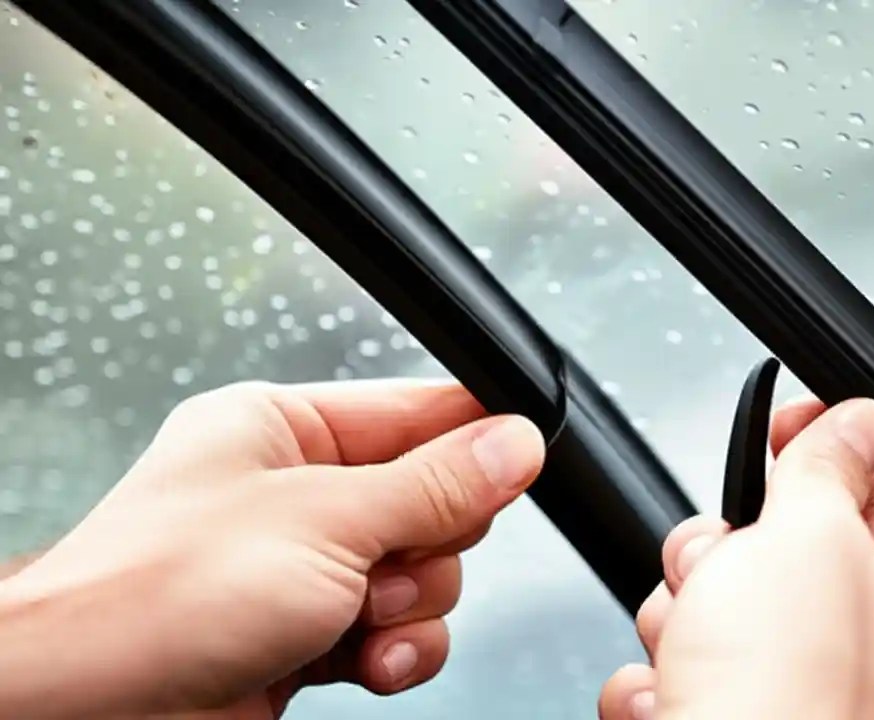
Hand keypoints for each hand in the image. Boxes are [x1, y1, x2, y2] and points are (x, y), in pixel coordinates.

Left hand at [0, 379, 544, 719]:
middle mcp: (293, 494)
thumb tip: (516, 444)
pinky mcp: (306, 636)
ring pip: (422, 576)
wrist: (88, 715)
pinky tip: (368, 663)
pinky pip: (394, 633)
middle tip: (390, 562)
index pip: (413, 412)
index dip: (472, 437)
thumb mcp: (327, 521)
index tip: (522, 458)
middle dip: (427, 547)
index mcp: (281, 430)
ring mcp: (302, 570)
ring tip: (363, 622)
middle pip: (432, 503)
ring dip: (410, 610)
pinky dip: (394, 653)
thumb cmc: (157, 598)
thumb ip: (435, 487)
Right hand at [598, 398, 873, 719]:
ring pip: (705, 612)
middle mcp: (857, 659)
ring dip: (677, 621)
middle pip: (766, 553)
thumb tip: (863, 416)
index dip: (812, 453)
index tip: (778, 424)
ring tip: (692, 654)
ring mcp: (786, 700)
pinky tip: (670, 703)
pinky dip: (654, 686)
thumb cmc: (792, 699)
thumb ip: (829, 464)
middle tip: (723, 578)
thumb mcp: (813, 538)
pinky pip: (669, 676)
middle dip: (719, 556)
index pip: (863, 497)